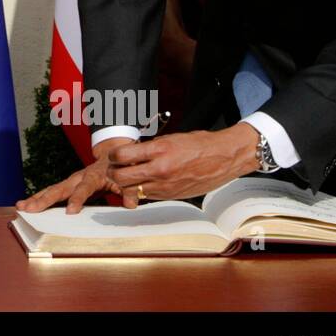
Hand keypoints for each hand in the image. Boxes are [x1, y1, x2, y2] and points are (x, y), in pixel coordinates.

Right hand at [16, 137, 138, 213]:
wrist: (112, 155)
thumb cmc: (119, 170)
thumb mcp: (127, 180)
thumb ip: (129, 191)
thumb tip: (131, 204)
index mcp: (93, 176)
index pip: (84, 189)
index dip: (77, 199)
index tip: (70, 212)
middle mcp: (77, 178)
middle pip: (59, 189)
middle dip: (44, 199)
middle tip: (30, 208)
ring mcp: (70, 181)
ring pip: (51, 190)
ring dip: (36, 198)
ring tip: (20, 206)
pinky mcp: (67, 185)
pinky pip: (51, 192)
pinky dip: (38, 198)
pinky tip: (25, 205)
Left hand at [105, 125, 258, 201]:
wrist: (224, 158)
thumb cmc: (198, 145)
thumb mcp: (170, 139)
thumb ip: (149, 149)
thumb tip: (130, 154)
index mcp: (159, 150)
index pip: (121, 155)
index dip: (112, 155)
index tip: (114, 154)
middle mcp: (160, 169)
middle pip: (120, 177)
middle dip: (113, 172)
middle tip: (115, 167)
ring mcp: (165, 185)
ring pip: (130, 190)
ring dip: (125, 183)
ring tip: (129, 175)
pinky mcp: (170, 196)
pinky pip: (146, 195)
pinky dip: (140, 190)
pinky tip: (144, 182)